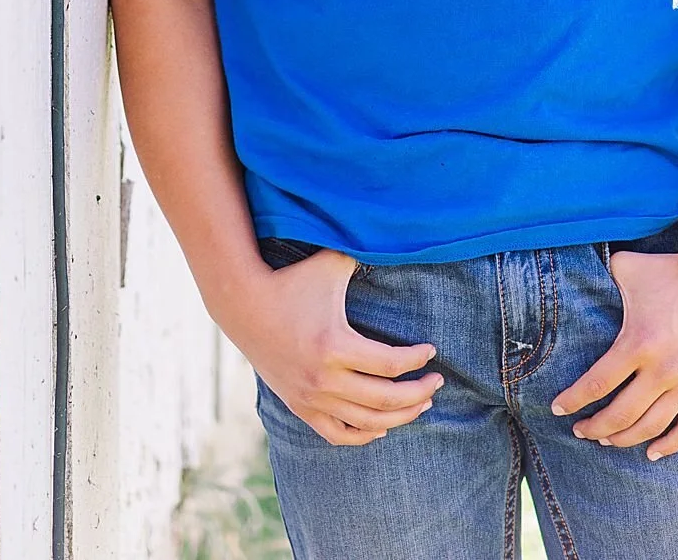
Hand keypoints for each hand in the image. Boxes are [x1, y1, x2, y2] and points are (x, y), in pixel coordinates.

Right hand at [225, 250, 443, 446]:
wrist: (241, 304)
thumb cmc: (290, 281)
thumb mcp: (329, 265)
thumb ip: (363, 254)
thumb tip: (395, 241)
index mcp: (335, 346)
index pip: (392, 364)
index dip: (418, 359)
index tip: (431, 351)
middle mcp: (324, 378)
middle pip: (387, 399)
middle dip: (420, 393)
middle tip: (436, 383)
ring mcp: (311, 396)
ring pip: (368, 422)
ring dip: (401, 417)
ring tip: (420, 404)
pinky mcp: (299, 405)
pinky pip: (338, 433)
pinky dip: (363, 435)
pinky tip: (382, 426)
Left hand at [552, 248, 677, 459]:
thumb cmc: (667, 270)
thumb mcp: (624, 268)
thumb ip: (595, 279)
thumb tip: (569, 278)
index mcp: (637, 343)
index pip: (596, 384)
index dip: (573, 400)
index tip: (556, 409)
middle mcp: (664, 370)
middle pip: (621, 414)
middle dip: (595, 428)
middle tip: (579, 431)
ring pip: (652, 426)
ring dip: (626, 438)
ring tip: (606, 441)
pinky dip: (670, 444)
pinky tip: (652, 453)